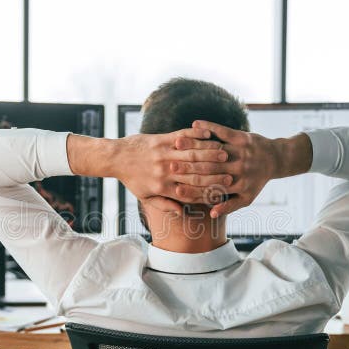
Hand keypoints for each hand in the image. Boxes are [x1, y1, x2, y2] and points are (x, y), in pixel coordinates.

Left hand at [117, 128, 231, 213]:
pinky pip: (183, 136)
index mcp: (163, 187)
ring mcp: (163, 153)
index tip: (222, 192)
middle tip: (231, 173)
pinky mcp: (161, 139)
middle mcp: (165, 170)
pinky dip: (197, 135)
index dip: (208, 191)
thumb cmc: (132, 179)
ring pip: (192, 154)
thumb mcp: (146, 197)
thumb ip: (164, 204)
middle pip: (195, 172)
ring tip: (225, 154)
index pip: (191, 191)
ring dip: (210, 153)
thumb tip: (182, 212)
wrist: (117, 157)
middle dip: (214, 173)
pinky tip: (209, 135)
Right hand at [173, 120, 311, 217]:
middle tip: (168, 165)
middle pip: (208, 169)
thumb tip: (211, 214)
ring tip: (176, 144)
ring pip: (212, 150)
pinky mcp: (242, 137)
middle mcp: (239, 169)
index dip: (192, 189)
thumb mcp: (246, 198)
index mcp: (238, 186)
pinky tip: (195, 124)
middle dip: (188, 167)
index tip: (175, 188)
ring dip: (194, 145)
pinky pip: (223, 131)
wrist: (276, 159)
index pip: (210, 189)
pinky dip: (209, 127)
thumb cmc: (257, 181)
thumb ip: (229, 206)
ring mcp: (241, 152)